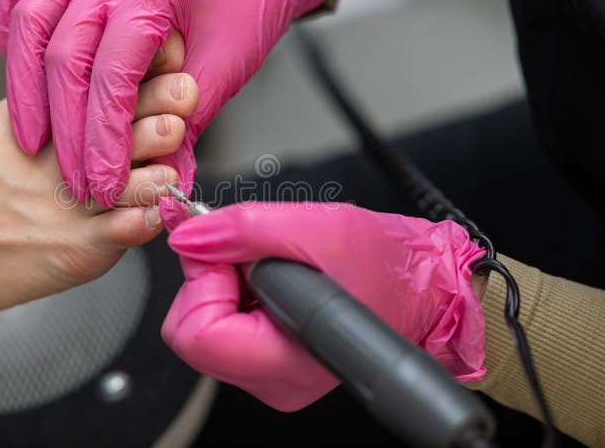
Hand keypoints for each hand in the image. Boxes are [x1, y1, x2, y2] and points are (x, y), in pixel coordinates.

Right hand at [0, 0, 347, 206]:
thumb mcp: (228, 62)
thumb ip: (191, 118)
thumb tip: (165, 176)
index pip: (113, 75)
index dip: (105, 138)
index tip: (104, 182)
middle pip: (65, 56)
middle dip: (66, 130)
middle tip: (75, 180)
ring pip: (30, 22)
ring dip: (25, 87)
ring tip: (32, 141)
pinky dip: (7, 23)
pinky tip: (12, 61)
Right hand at [0, 72, 197, 352]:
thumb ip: (54, 124)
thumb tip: (113, 114)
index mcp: (48, 111)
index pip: (123, 76)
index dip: (154, 71)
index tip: (170, 65)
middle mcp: (68, 151)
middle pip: (152, 120)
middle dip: (171, 114)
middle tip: (178, 108)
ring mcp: (78, 201)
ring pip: (159, 175)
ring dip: (169, 169)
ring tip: (162, 169)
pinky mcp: (79, 251)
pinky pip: (141, 230)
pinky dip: (155, 219)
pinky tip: (149, 213)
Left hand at [160, 203, 486, 410]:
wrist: (422, 286)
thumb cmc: (386, 265)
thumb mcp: (314, 228)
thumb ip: (242, 229)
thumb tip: (188, 236)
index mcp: (284, 361)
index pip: (195, 333)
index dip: (201, 281)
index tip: (226, 250)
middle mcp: (274, 381)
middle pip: (190, 332)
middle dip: (208, 281)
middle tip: (248, 254)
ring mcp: (270, 375)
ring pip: (202, 327)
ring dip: (222, 284)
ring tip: (269, 266)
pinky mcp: (270, 362)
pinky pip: (222, 328)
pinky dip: (233, 294)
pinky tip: (268, 279)